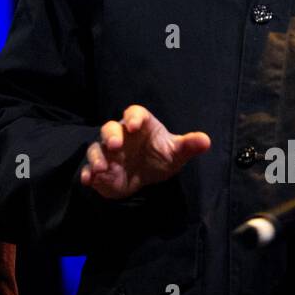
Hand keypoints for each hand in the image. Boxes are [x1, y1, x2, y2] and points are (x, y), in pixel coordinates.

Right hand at [80, 104, 210, 199]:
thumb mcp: (175, 153)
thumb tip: (206, 140)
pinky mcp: (100, 169)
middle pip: (110, 128)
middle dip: (111, 135)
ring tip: (102, 168)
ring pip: (97, 148)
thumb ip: (188, 146)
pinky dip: (88, 173)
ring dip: (97, 157)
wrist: (145, 175)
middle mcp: (120, 135)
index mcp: (139, 125)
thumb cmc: (160, 156)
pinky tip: (90, 180)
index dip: (133, 117)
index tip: (134, 125)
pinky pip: (89, 169)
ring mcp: (108, 152)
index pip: (134, 113)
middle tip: (115, 145)